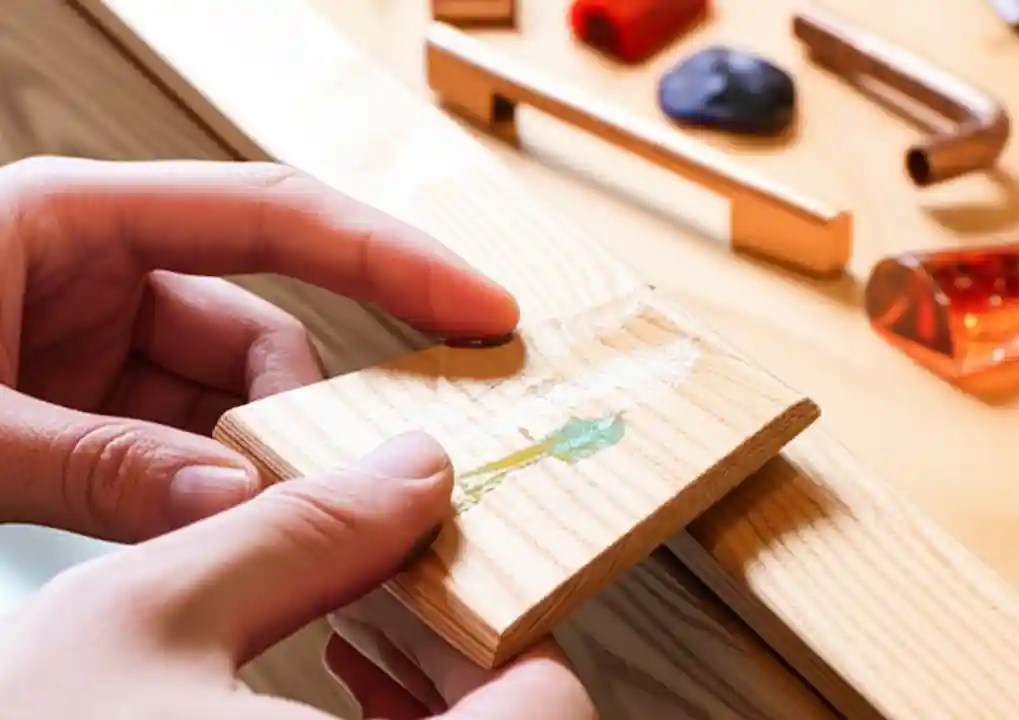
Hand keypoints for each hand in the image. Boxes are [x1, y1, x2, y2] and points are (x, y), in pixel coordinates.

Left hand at [0, 157, 517, 539]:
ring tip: (251, 531)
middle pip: (263, 331)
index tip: (485, 309)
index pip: (274, 215)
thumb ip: (92, 463)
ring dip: (253, 469)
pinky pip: (184, 446)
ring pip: (232, 402)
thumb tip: (235, 503)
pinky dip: (207, 496)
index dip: (392, 259)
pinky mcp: (87, 406)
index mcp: (72, 220)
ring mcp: (96, 343)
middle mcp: (100, 271)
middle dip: (307, 413)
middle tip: (349, 486)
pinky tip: (203, 535)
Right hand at [0, 433, 595, 718]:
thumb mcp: (140, 622)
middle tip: (399, 599)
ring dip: (433, 705)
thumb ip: (300, 534)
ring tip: (360, 638)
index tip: (448, 580)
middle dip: (465, 658)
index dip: (502, 621)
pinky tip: (319, 705)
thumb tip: (412, 475)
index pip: (548, 704)